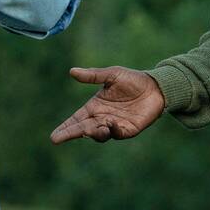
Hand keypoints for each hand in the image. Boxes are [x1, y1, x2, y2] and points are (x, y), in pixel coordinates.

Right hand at [50, 66, 164, 143]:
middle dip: (71, 134)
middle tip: (57, 138)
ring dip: (93, 132)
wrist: (155, 87)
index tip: (54, 136)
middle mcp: (102, 118)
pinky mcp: (129, 130)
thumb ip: (93, 76)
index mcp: (95, 106)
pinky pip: (118, 133)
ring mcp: (115, 125)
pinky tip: (110, 124)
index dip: (66, 127)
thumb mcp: (112, 75)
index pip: (76, 119)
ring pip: (99, 134)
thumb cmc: (132, 80)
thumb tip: (72, 71)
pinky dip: (113, 130)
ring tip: (90, 129)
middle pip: (83, 129)